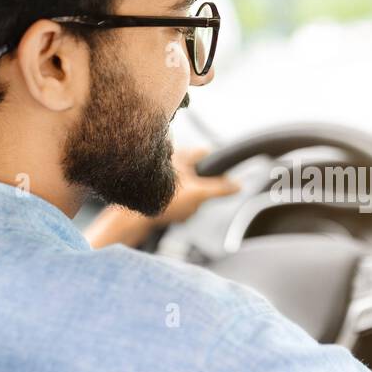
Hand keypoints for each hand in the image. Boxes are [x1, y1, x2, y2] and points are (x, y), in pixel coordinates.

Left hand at [85, 147, 239, 248]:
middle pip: (197, 171)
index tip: (224, 178)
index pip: (206, 153)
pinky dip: (177, 203)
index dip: (217, 165)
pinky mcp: (152, 188)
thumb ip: (220, 188)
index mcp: (181, 154)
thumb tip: (239, 185)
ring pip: (186, 185)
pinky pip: (174, 195)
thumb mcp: (199, 194)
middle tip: (197, 199)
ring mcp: (160, 174)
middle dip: (201, 187)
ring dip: (189, 198)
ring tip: (181, 208)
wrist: (133, 218)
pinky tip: (171, 212)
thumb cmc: (163, 200)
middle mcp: (169, 159)